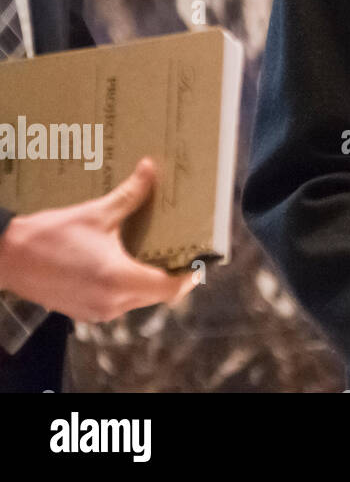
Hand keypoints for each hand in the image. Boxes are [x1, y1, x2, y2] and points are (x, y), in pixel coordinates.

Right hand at [0, 157, 196, 321]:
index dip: (189, 275)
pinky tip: (125, 260)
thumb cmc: (50, 236)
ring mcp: (96, 312)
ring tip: (154, 250)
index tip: (198, 257)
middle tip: (180, 247)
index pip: (171, 288)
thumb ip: (131, 194)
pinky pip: (118, 302)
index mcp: (119, 280)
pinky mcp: (83, 312)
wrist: (5, 256)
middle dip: (171, 272)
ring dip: (148, 278)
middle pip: (157, 294)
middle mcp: (111, 303)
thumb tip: (151, 169)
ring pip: (138, 299)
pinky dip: (127, 285)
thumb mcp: (96, 213)